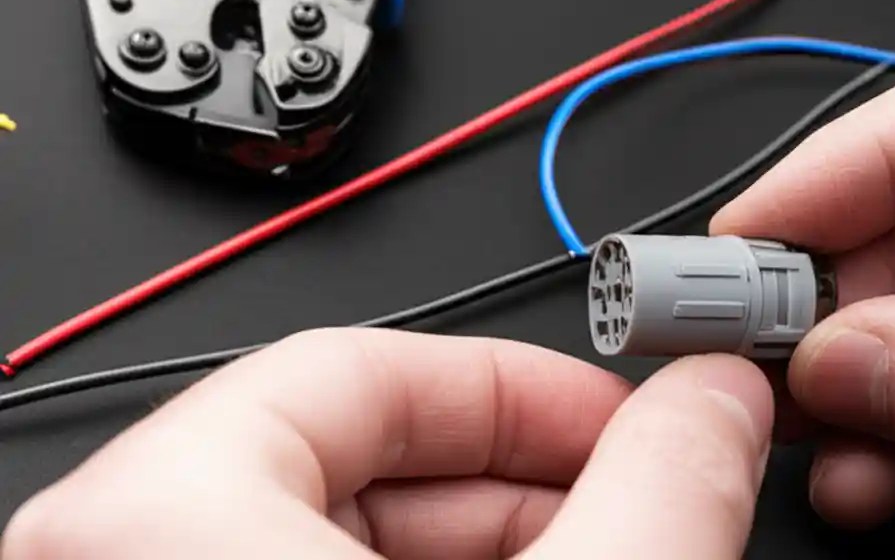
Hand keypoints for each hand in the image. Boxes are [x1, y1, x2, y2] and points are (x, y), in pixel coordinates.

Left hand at [1, 329, 772, 558]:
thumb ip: (664, 488)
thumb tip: (719, 404)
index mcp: (158, 525)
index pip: (367, 370)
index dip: (525, 387)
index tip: (625, 417)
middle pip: (357, 462)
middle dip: (527, 483)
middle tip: (640, 504)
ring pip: (342, 549)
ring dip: (497, 552)